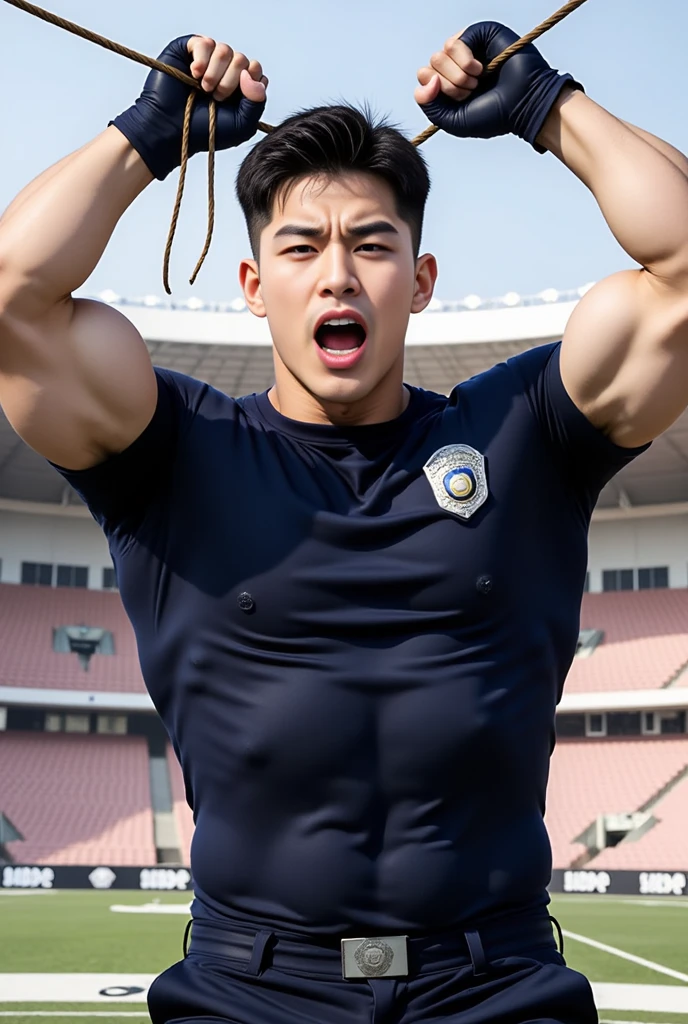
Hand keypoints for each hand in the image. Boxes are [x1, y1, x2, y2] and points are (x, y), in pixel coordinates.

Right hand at [111, 35, 267, 179]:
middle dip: (229, 83)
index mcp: (239, 86)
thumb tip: (252, 74)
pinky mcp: (188, 49)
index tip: (231, 101)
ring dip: (214, 74)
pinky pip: (206, 43)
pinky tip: (194, 74)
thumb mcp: (241, 126)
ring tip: (203, 89)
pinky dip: (202, 60)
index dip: (247, 85)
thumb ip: (257, 102)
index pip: (256, 71)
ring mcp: (208, 58)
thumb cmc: (204, 131)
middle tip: (214, 97)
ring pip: (225, 50)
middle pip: (242, 60)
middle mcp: (225, 70)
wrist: (171, 129)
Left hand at [415, 22, 579, 151]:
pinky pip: (453, 43)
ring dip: (458, 75)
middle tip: (472, 91)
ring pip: (439, 55)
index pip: (423, 77)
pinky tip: (481, 69)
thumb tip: (424, 76)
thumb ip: (428, 104)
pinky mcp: (478, 33)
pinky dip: (465, 61)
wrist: (523, 104)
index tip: (460, 100)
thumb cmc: (492, 115)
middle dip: (450, 86)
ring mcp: (466, 47)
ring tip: (478, 81)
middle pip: (430, 66)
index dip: (436, 92)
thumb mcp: (452, 120)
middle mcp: (455, 64)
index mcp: (447, 83)